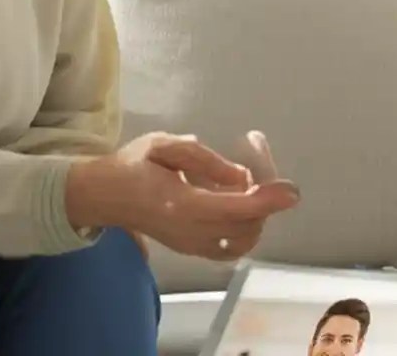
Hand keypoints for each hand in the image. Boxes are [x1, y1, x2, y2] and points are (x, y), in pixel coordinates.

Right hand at [66, 132, 298, 260]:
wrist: (105, 196)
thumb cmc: (132, 165)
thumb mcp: (162, 146)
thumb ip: (202, 159)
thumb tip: (241, 176)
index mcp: (182, 205)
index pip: (236, 208)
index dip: (268, 200)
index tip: (292, 190)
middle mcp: (191, 233)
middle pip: (247, 224)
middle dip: (264, 193)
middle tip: (256, 155)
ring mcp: (193, 246)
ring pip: (245, 239)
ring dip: (257, 212)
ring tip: (246, 179)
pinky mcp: (194, 250)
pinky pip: (233, 246)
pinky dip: (247, 227)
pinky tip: (240, 202)